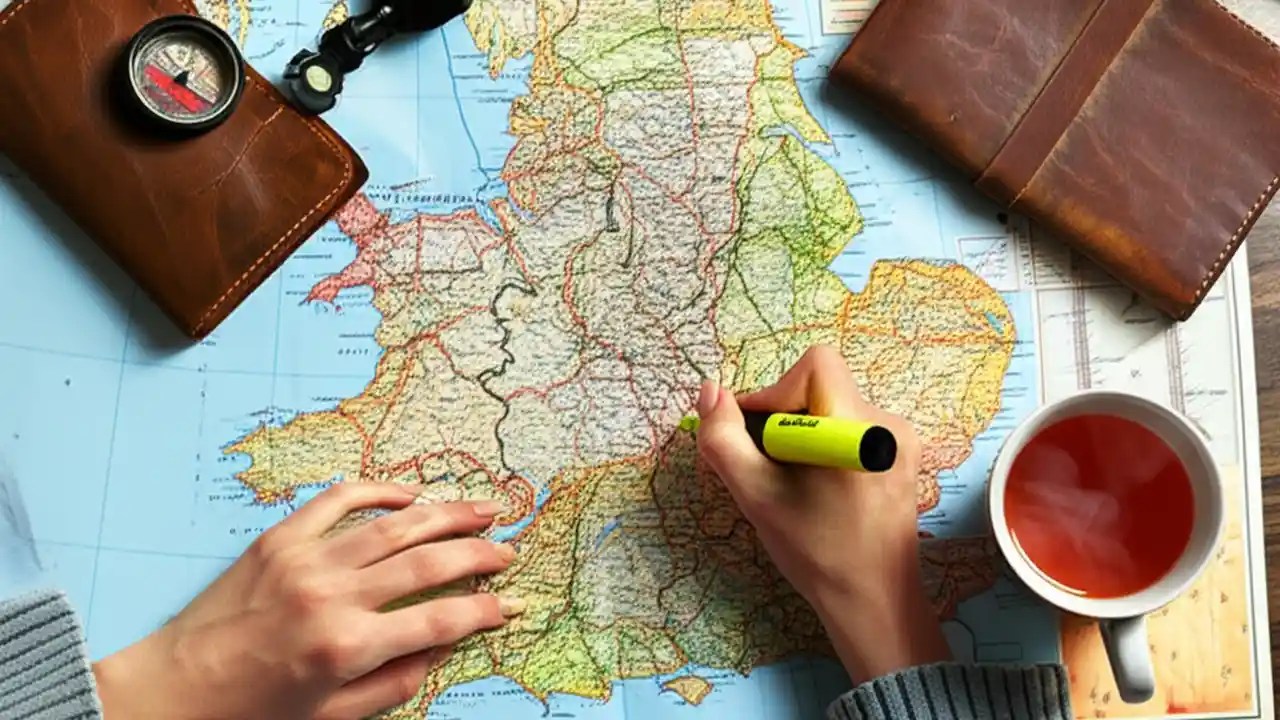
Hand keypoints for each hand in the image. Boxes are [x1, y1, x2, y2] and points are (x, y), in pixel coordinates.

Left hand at [91, 484, 523, 719]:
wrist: (172, 689)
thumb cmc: (251, 712)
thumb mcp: (330, 717)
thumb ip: (393, 683)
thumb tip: (441, 649)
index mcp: (349, 646)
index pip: (441, 619)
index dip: (487, 609)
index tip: (514, 602)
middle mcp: (334, 595)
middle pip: (429, 562)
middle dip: (478, 553)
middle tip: (508, 549)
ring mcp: (307, 559)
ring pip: (395, 524)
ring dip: (446, 513)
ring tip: (481, 508)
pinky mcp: (280, 538)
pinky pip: (339, 500)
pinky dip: (379, 491)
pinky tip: (409, 494)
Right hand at [696, 346, 948, 681]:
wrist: (875, 600)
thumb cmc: (816, 553)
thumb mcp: (757, 496)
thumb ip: (725, 440)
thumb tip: (709, 391)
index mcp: (859, 430)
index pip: (816, 365)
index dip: (776, 391)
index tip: (759, 436)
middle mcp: (889, 424)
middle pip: (821, 386)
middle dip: (785, 418)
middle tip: (769, 467)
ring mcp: (902, 438)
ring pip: (833, 406)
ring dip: (802, 433)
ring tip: (794, 483)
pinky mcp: (903, 453)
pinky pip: (851, 426)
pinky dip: (824, 445)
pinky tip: (819, 488)